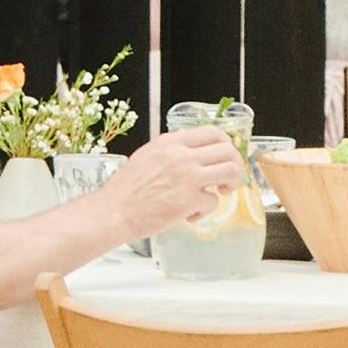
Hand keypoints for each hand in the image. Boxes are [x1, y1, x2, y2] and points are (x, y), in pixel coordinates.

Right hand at [108, 118, 245, 233]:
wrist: (113, 211)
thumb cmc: (126, 190)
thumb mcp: (147, 156)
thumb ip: (171, 151)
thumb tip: (193, 153)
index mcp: (170, 143)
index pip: (213, 132)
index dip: (225, 145)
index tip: (225, 156)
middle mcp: (181, 156)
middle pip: (227, 150)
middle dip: (234, 165)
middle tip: (227, 178)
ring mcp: (187, 177)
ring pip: (230, 171)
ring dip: (230, 184)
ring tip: (219, 193)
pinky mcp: (189, 200)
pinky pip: (213, 201)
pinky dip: (205, 210)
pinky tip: (191, 214)